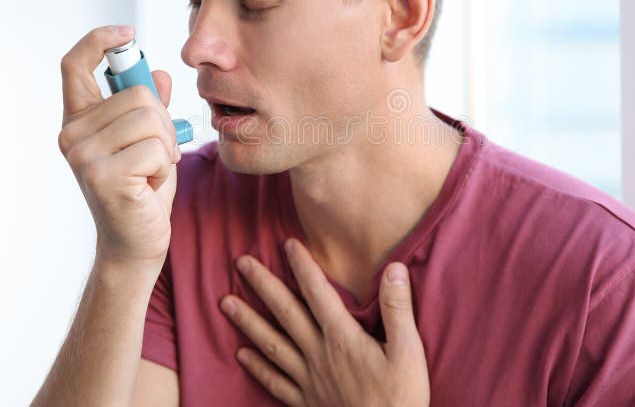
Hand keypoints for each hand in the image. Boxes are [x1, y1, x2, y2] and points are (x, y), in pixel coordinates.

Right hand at [57, 25, 179, 267]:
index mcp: (80, 120)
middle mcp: (72, 134)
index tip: (128, 34)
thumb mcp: (151, 141)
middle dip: (164, 121)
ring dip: (166, 145)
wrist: (137, 242)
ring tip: (152, 170)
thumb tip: (159, 74)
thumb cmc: (143, 190)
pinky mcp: (101, 175)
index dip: (99, 41)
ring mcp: (83, 155)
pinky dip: (165, 166)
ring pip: (151, 118)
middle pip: (137, 93)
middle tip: (159, 152)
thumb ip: (151, 109)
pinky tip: (149, 186)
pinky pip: (156, 148)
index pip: (74, 65)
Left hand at [219, 238, 429, 406]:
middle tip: (241, 262)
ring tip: (226, 303)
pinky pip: (275, 382)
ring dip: (248, 321)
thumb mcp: (409, 351)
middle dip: (263, 285)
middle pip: (285, 313)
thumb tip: (393, 267)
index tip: (287, 243)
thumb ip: (397, 308)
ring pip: (272, 344)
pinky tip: (242, 354)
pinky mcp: (306, 401)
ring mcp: (309, 379)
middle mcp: (319, 354)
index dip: (302, 266)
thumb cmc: (401, 398)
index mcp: (342, 338)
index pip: (317, 293)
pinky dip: (257, 367)